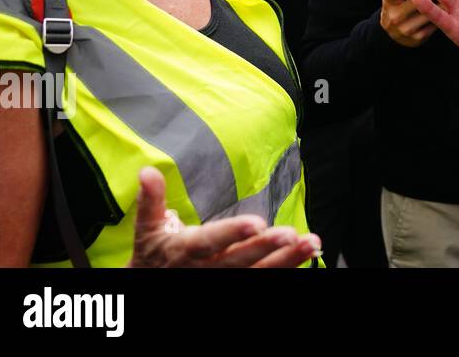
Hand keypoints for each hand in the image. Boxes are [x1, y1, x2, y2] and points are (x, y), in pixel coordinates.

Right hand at [127, 167, 320, 267]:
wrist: (146, 286)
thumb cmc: (154, 255)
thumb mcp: (148, 229)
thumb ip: (152, 201)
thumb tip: (147, 171)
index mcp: (186, 251)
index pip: (210, 242)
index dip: (233, 233)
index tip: (257, 222)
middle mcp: (206, 270)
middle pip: (238, 261)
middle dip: (265, 249)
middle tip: (290, 234)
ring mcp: (222, 281)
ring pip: (257, 273)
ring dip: (286, 260)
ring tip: (311, 244)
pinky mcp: (234, 285)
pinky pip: (263, 280)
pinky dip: (286, 269)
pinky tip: (307, 255)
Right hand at [380, 0, 437, 47]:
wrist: (397, 34)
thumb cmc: (400, 7)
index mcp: (389, 1)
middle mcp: (394, 16)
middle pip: (413, 2)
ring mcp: (405, 28)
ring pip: (426, 13)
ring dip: (439, 3)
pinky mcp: (417, 37)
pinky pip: (433, 24)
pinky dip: (442, 15)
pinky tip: (452, 7)